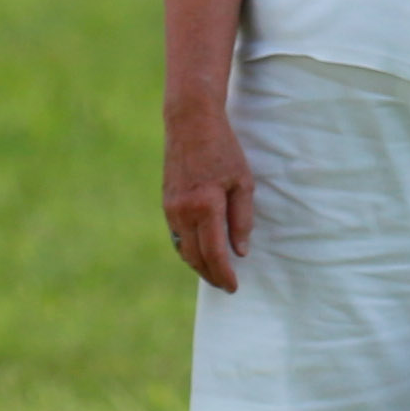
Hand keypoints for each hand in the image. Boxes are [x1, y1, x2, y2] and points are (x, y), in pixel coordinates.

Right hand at [162, 95, 257, 291]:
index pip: (215, 253)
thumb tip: (240, 251)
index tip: (234, 287)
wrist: (189, 123)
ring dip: (198, 265)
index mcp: (206, 206)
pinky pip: (177, 236)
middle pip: (196, 257)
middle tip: (225, 286)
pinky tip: (200, 251)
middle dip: (211, 275)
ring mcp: (171, 208)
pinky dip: (188, 249)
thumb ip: (242, 219)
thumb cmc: (222, 150)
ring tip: (213, 274)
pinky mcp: (167, 203)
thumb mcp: (242, 182)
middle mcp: (184, 212)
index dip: (224, 274)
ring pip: (183, 249)